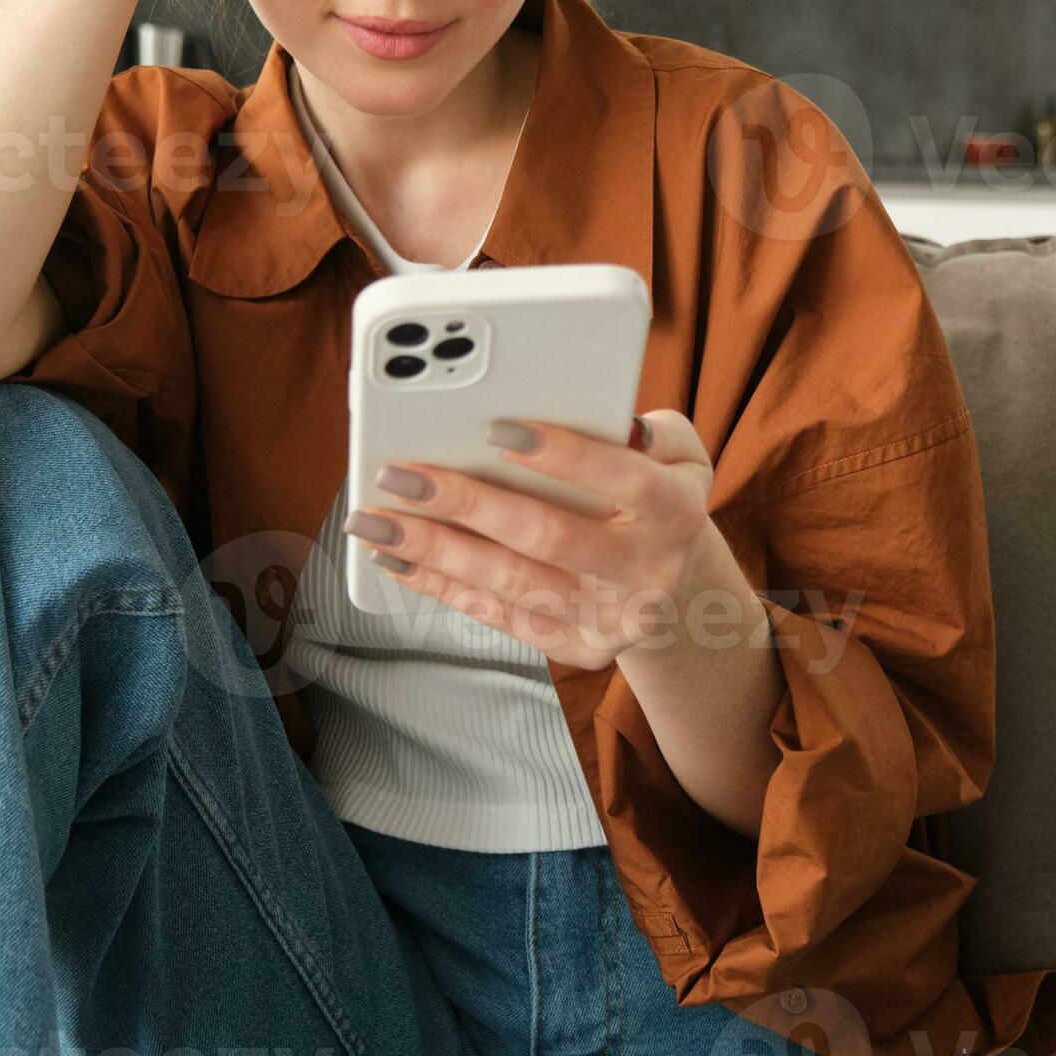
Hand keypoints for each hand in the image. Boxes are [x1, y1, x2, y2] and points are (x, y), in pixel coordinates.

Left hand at [348, 411, 746, 670]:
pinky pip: (500, 618)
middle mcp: (648, 572)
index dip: (560, 454)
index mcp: (675, 511)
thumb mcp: (675, 452)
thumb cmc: (657, 491)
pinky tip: (397, 558)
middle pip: (547, 537)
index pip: (618, 478)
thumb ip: (641, 427)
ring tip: (375, 521)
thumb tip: (575, 407)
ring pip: (512, 584)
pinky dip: (442, 587)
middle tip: (400, 476)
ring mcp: (611, 619)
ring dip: (434, 551)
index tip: (494, 425)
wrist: (679, 584)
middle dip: (466, 504)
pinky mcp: (579, 649)